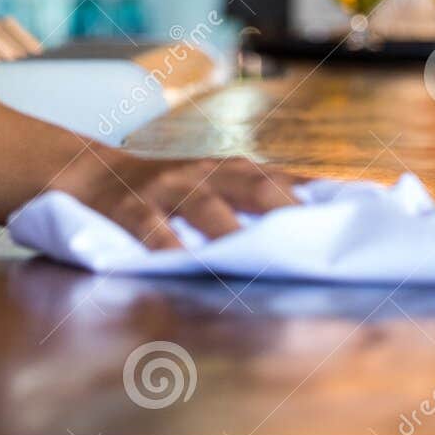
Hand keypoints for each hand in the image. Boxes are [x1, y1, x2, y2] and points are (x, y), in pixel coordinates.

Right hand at [51, 147, 300, 250]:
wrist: (92, 175)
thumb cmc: (168, 192)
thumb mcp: (213, 183)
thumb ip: (257, 198)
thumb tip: (321, 219)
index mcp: (229, 169)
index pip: (279, 178)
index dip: (311, 198)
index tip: (341, 221)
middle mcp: (203, 173)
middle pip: (252, 186)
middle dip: (282, 211)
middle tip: (308, 243)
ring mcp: (166, 189)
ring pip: (205, 206)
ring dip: (229, 233)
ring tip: (248, 259)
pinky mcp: (129, 207)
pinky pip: (150, 225)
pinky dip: (166, 246)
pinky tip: (179, 265)